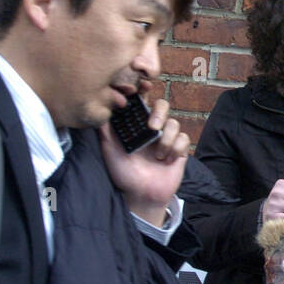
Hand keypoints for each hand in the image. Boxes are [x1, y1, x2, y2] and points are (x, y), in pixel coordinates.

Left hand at [99, 93, 188, 225]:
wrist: (142, 195)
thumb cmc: (124, 174)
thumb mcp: (110, 150)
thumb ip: (106, 130)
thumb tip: (101, 108)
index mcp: (136, 126)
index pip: (142, 102)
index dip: (144, 92)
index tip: (144, 88)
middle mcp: (152, 129)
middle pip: (163, 105)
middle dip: (160, 113)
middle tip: (152, 127)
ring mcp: (166, 138)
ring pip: (174, 123)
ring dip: (166, 140)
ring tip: (158, 156)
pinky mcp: (179, 149)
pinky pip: (183, 138)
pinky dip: (176, 149)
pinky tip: (167, 160)